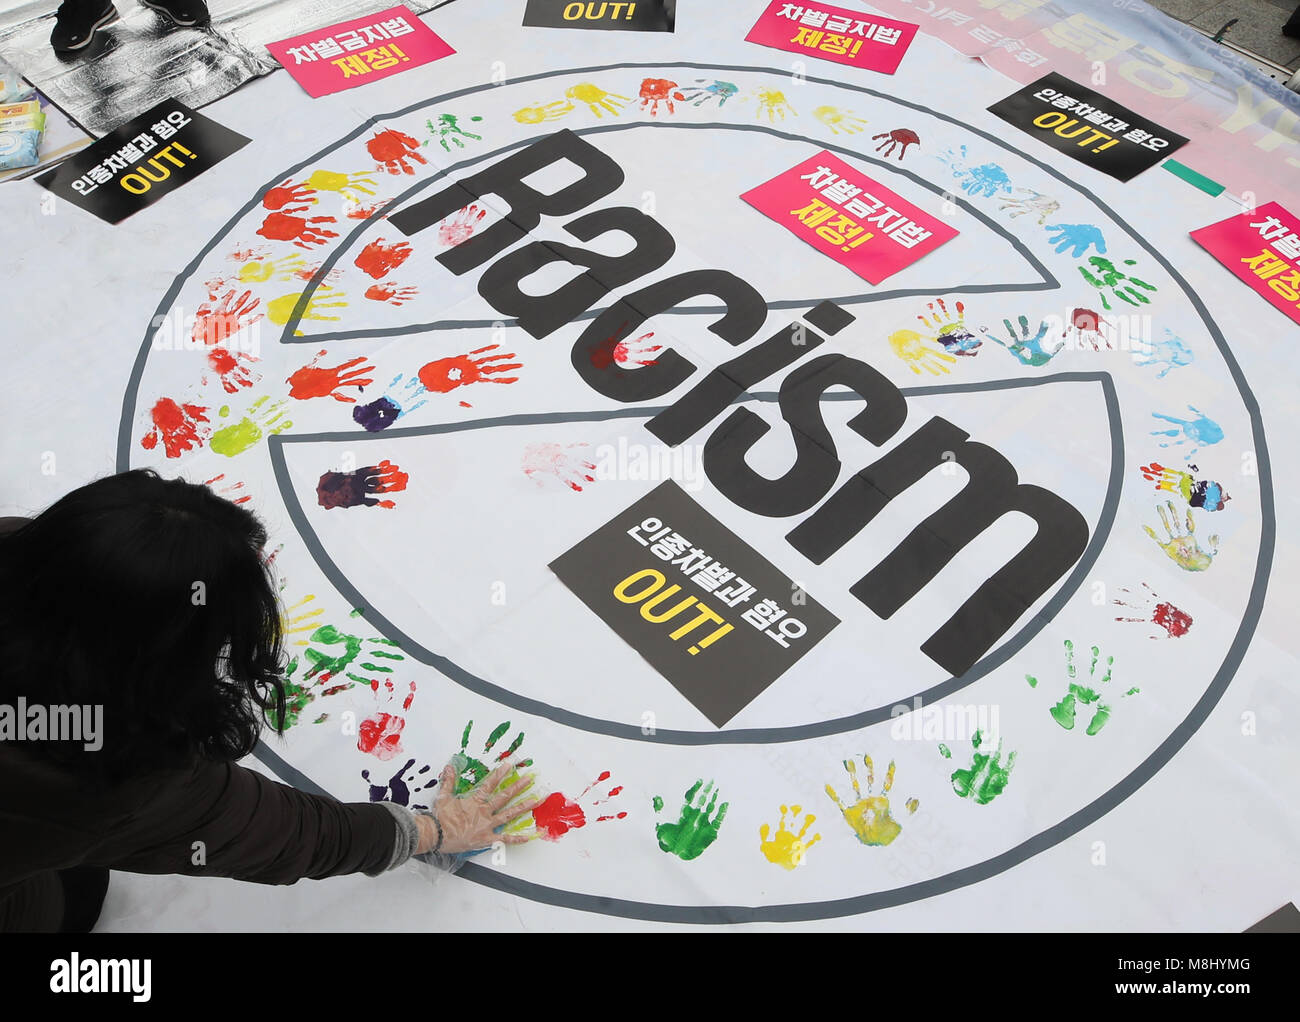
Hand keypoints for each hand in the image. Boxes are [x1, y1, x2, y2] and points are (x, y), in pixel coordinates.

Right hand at [423, 759, 538, 854]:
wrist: (436, 835)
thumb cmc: (439, 818)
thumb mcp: (443, 797)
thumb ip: (449, 781)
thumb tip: (449, 767)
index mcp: (475, 802)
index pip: (490, 784)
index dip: (500, 774)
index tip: (509, 765)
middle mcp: (484, 812)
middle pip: (504, 797)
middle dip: (518, 787)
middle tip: (529, 779)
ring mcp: (487, 826)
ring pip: (509, 815)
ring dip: (523, 807)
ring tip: (535, 800)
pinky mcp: (486, 840)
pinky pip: (504, 840)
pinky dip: (517, 839)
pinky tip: (528, 837)